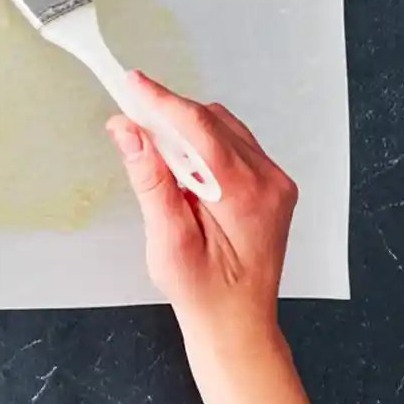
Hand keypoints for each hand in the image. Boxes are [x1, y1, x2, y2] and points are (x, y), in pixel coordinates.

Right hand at [107, 71, 328, 403]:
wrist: (236, 321)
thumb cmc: (202, 292)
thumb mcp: (167, 241)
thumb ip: (150, 180)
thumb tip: (128, 131)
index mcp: (246, 196)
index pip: (200, 129)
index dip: (162, 102)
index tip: (131, 82)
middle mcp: (269, 181)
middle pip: (211, 122)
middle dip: (168, 115)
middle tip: (128, 118)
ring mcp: (275, 181)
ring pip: (222, 127)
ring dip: (184, 129)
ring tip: (154, 151)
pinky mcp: (270, 184)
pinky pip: (233, 142)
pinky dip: (201, 142)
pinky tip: (181, 164)